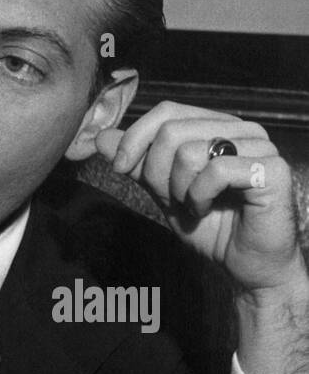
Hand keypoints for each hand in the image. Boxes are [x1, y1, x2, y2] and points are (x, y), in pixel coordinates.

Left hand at [96, 102, 305, 299]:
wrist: (245, 263)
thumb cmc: (210, 227)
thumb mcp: (163, 193)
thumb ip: (137, 164)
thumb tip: (102, 137)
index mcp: (218, 127)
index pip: (167, 111)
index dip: (135, 138)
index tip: (119, 168)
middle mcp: (242, 129)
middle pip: (171, 131)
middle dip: (156, 173)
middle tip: (172, 199)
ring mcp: (260, 146)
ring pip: (189, 152)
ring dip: (179, 189)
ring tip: (195, 205)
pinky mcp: (271, 169)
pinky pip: (216, 172)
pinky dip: (200, 197)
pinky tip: (208, 209)